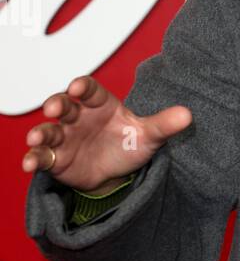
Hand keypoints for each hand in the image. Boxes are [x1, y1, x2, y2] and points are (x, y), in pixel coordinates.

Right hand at [21, 74, 192, 192]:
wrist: (118, 173)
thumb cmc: (129, 144)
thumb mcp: (148, 136)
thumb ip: (164, 124)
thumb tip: (188, 115)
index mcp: (100, 104)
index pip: (89, 90)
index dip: (81, 87)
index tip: (77, 88)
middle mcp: (79, 117)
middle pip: (64, 105)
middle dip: (56, 104)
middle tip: (54, 108)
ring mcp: (65, 137)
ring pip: (48, 130)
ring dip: (40, 133)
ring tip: (36, 139)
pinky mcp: (56, 158)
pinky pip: (43, 156)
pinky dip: (35, 159)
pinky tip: (30, 163)